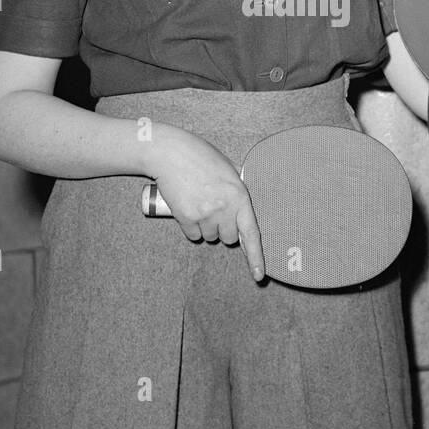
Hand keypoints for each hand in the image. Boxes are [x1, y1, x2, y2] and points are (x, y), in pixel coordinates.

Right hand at [142, 126, 264, 280]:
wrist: (170, 153)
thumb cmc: (200, 157)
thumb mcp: (228, 171)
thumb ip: (236, 194)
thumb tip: (240, 215)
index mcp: (240, 196)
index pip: (252, 233)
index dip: (256, 257)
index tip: (259, 276)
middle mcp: (224, 208)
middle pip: (229, 238)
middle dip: (223, 228)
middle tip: (214, 207)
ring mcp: (204, 214)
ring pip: (209, 237)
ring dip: (206, 227)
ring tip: (199, 202)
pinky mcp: (186, 218)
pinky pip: (193, 235)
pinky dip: (191, 227)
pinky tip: (188, 207)